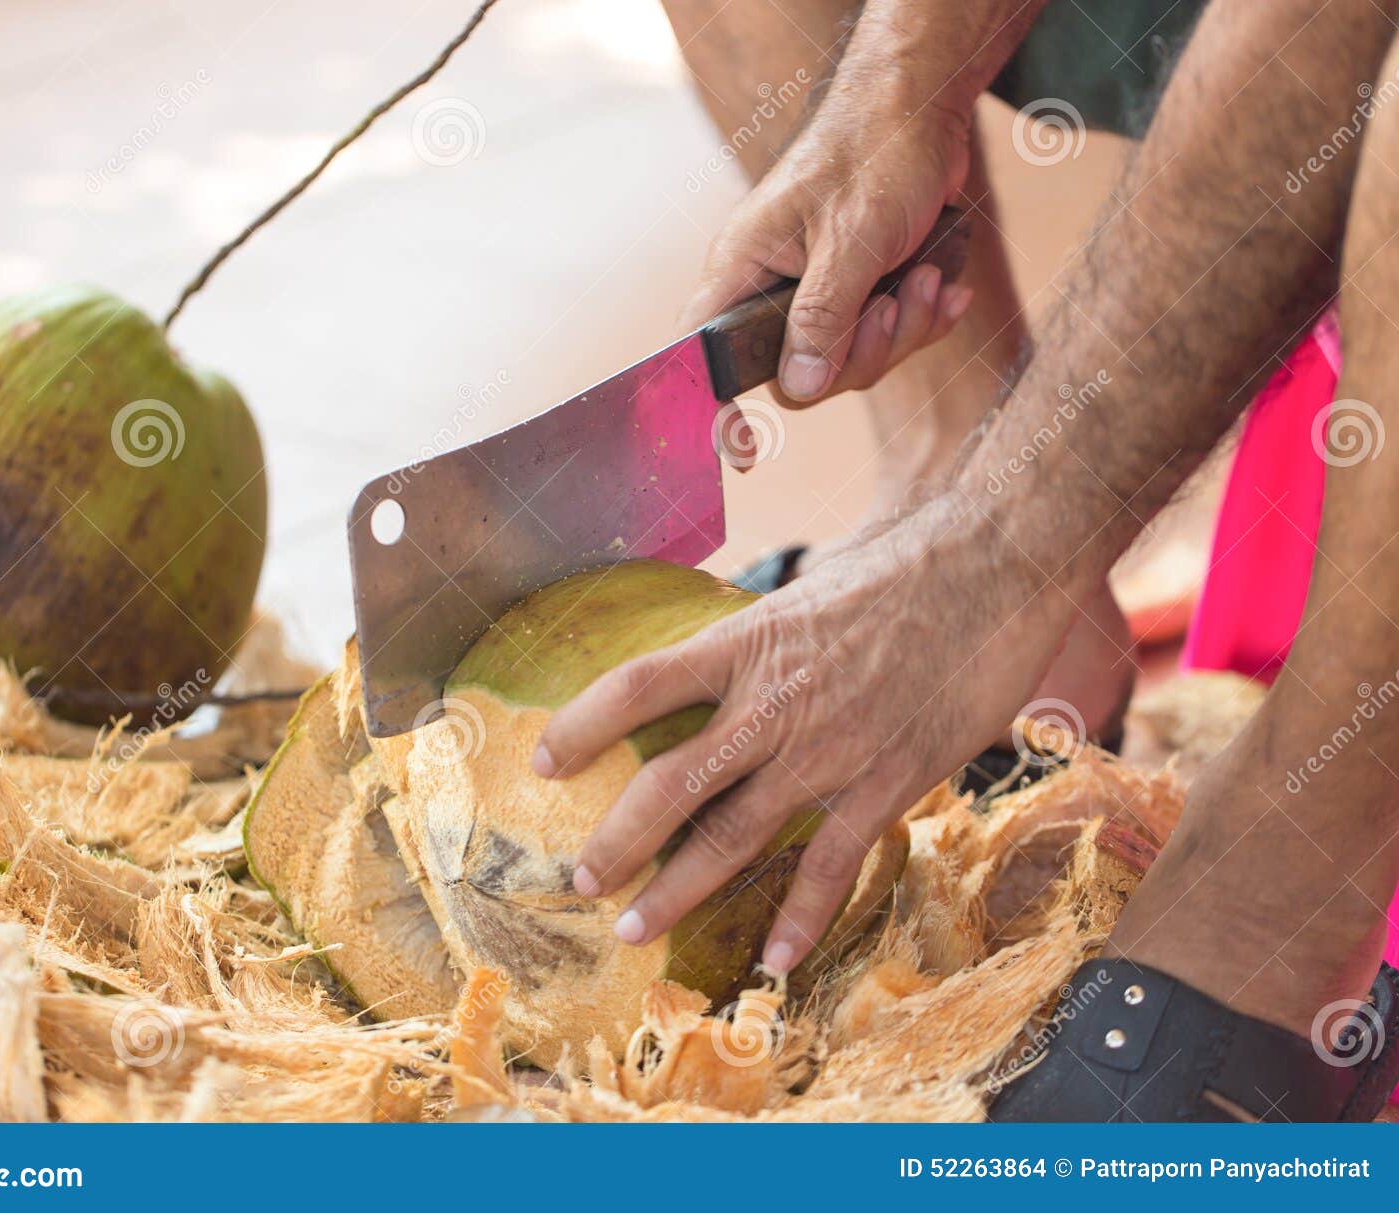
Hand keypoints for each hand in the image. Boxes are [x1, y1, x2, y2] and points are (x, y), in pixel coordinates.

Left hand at [531, 495, 1075, 971]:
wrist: (992, 564)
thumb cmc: (897, 570)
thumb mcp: (800, 596)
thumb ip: (751, 646)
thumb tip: (709, 668)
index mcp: (743, 645)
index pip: (637, 686)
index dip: (581, 726)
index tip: (543, 762)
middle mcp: (774, 703)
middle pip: (672, 782)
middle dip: (618, 840)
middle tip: (581, 880)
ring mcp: (829, 749)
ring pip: (735, 835)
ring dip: (678, 892)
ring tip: (634, 930)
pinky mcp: (887, 780)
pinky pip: (830, 863)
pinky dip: (799, 917)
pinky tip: (772, 959)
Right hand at [681, 82, 975, 406]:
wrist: (923, 107)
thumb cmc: (876, 151)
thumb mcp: (852, 238)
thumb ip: (822, 317)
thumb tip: (798, 386)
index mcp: (742, 269)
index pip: (707, 354)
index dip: (717, 407)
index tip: (740, 452)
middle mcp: (770, 287)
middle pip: (799, 372)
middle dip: (861, 353)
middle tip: (892, 308)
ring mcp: (814, 292)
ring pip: (848, 360)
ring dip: (902, 329)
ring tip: (928, 279)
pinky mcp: (856, 291)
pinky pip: (882, 337)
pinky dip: (920, 318)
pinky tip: (944, 284)